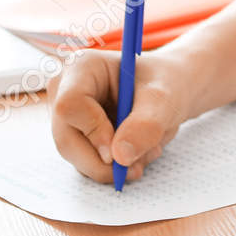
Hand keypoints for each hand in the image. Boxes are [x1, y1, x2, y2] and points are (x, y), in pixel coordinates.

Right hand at [48, 49, 192, 183]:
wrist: (170, 90)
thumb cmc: (166, 83)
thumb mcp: (164, 99)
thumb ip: (146, 124)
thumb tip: (119, 157)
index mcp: (82, 67)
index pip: (70, 105)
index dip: (93, 132)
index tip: (119, 153)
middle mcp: (65, 91)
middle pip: (66, 138)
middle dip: (104, 162)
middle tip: (137, 168)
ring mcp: (68, 116)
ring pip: (76, 157)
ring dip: (114, 166)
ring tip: (148, 151)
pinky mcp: (77, 137)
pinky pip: (87, 163)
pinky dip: (114, 167)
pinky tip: (138, 153)